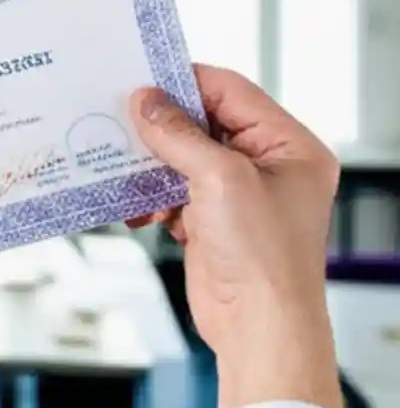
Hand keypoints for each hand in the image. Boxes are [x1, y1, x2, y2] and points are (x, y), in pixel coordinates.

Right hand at [127, 65, 342, 407]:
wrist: (258, 327)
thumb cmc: (263, 257)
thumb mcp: (220, 179)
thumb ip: (179, 134)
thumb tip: (145, 101)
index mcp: (289, 145)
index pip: (231, 91)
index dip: (184, 84)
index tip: (141, 80)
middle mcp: (268, 165)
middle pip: (203, 123)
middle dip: (160, 127)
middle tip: (119, 118)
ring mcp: (239, 195)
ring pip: (182, 158)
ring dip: (150, 165)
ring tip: (119, 165)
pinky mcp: (214, 221)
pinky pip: (174, 192)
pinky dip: (151, 197)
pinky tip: (136, 208)